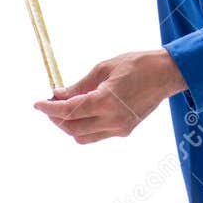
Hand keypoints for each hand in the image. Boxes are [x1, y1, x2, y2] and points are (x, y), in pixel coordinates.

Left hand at [33, 50, 187, 143]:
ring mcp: (119, 128)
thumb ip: (79, 85)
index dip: (50, 108)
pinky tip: (82, 112)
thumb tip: (58, 95)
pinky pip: (96, 135)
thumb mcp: (103, 68)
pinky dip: (83, 127)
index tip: (37, 103)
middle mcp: (112, 120)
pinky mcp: (124, 131)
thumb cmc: (135, 64)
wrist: (165, 74)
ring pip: (82, 137)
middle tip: (50, 103)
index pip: (69, 111)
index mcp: (105, 101)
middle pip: (72, 128)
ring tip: (63, 109)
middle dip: (56, 118)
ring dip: (68, 125)